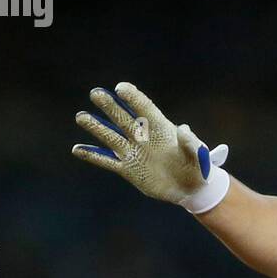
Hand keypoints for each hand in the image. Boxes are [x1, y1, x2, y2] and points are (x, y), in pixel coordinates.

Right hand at [72, 82, 230, 212]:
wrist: (191, 189)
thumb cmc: (199, 167)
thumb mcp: (200, 155)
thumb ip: (191, 142)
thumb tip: (183, 127)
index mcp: (161, 129)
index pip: (145, 109)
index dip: (134, 98)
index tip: (121, 87)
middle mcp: (144, 137)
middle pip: (124, 118)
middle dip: (110, 106)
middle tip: (96, 93)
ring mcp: (134, 152)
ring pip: (111, 137)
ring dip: (96, 127)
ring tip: (81, 116)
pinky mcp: (128, 168)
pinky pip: (107, 161)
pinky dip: (93, 156)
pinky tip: (77, 150)